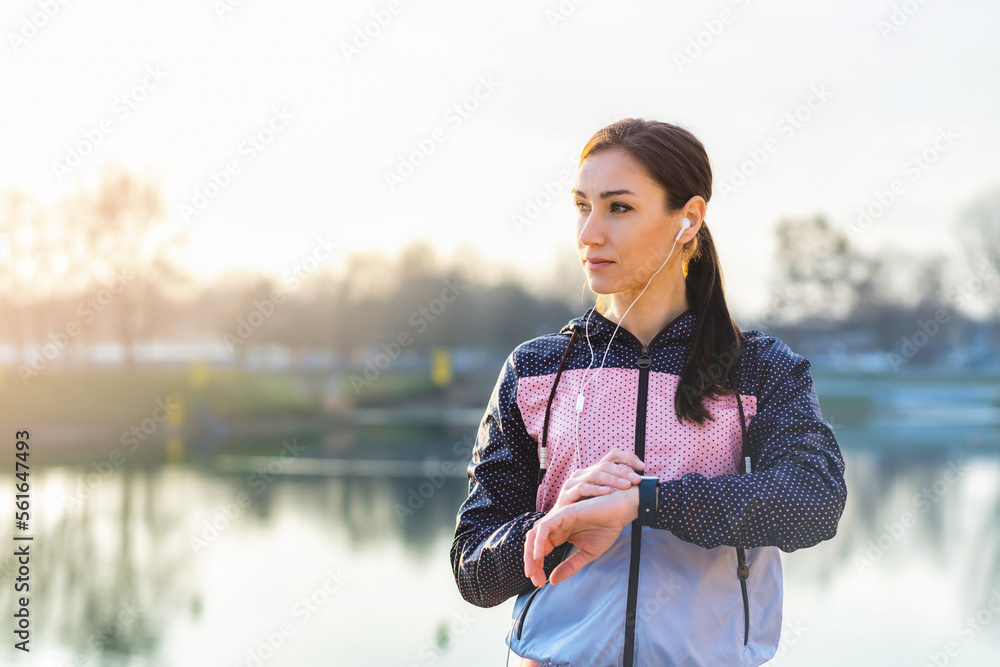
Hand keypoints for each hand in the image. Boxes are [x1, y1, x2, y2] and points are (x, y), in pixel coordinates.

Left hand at [524, 485, 638, 586]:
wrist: (620, 512)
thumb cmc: (606, 528)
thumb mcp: (587, 554)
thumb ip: (569, 566)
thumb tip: (552, 581)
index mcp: (559, 535)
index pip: (540, 552)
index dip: (537, 568)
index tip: (539, 583)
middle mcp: (555, 526)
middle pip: (532, 544)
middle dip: (530, 563)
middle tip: (534, 580)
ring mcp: (557, 519)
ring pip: (534, 535)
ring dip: (530, 554)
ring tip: (533, 571)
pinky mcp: (563, 513)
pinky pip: (544, 527)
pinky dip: (538, 542)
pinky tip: (539, 556)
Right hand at [551, 448, 644, 512]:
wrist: (560, 524)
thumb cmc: (585, 510)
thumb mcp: (603, 497)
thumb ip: (617, 489)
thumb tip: (640, 485)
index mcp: (594, 471)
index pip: (612, 456)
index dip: (628, 457)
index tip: (642, 466)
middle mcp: (584, 473)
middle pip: (606, 465)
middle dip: (624, 471)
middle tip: (637, 479)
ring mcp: (574, 482)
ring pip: (596, 474)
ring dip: (613, 479)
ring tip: (627, 485)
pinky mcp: (567, 494)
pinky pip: (583, 488)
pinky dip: (596, 489)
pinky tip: (608, 492)